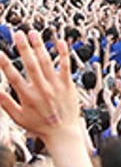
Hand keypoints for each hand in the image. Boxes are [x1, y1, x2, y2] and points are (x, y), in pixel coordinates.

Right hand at [0, 32, 82, 146]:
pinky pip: (66, 67)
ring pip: (47, 62)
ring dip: (40, 46)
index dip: (4, 64)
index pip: (13, 76)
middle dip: (23, 48)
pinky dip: (63, 54)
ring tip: (33, 33)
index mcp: (28, 97)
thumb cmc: (40, 125)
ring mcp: (56, 86)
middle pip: (31, 65)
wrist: (64, 133)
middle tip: (17, 34)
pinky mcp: (68, 85)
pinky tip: (60, 42)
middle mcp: (42, 89)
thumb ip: (5, 102)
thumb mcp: (18, 117)